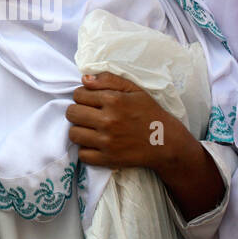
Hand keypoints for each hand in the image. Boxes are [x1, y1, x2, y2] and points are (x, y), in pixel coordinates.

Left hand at [66, 71, 189, 172]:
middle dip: (77, 111)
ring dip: (79, 130)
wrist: (166, 142)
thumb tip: (84, 79)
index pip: (78, 94)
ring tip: (90, 129)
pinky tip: (95, 143)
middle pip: (72, 113)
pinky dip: (86, 149)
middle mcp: (108, 120)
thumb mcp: (134, 90)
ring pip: (73, 134)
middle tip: (89, 114)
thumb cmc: (149, 112)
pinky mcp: (108, 159)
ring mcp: (107, 141)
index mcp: (114, 100)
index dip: (82, 96)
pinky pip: (82, 154)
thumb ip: (109, 80)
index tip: (91, 101)